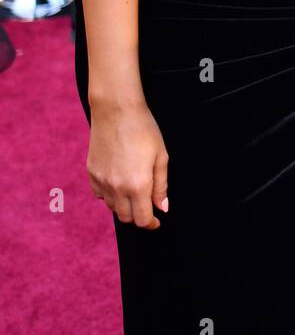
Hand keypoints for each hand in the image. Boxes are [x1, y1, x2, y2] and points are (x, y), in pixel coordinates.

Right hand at [87, 95, 168, 229]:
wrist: (116, 111)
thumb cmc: (143, 130)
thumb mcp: (161, 157)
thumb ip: (161, 186)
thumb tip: (162, 207)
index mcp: (138, 185)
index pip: (142, 219)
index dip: (151, 224)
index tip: (156, 221)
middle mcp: (117, 188)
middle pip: (126, 217)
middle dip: (138, 216)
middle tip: (147, 205)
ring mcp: (102, 181)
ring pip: (112, 207)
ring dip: (123, 205)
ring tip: (133, 190)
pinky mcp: (91, 173)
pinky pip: (99, 194)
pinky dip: (109, 194)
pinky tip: (118, 181)